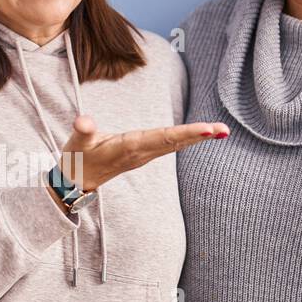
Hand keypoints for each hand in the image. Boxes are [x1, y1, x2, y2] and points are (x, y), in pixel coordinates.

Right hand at [56, 114, 228, 192]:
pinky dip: (187, 138)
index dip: (185, 133)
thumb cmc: (78, 157)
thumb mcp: (77, 142)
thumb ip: (83, 130)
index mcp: (130, 147)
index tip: (206, 130)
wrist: (77, 180)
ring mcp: (144, 155)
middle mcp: (141, 152)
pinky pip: (170, 145)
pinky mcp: (144, 154)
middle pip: (175, 142)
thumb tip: (84, 121)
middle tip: (224, 129)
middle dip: (199, 135)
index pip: (162, 137)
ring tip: (221, 130)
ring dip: (198, 137)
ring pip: (175, 144)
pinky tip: (202, 135)